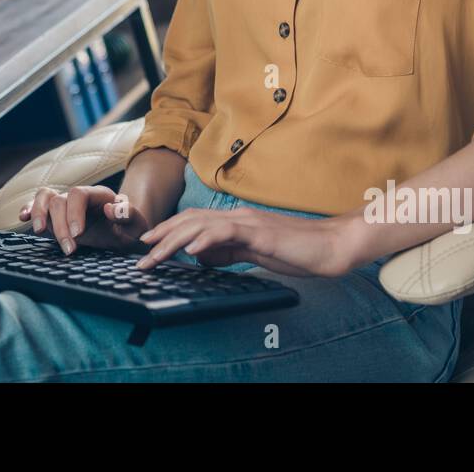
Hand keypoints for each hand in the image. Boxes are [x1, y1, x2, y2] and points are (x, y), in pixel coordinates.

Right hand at [20, 185, 153, 254]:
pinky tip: (23, 218)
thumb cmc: (131, 228)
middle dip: (60, 225)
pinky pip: (37, 205)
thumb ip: (128, 215)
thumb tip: (110, 209)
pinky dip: (29, 209)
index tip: (77, 234)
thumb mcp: (138, 225)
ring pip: (44, 197)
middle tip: (69, 250)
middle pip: (59, 200)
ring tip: (41, 232)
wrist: (124, 231)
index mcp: (98, 195)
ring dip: (39, 214)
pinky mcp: (56, 216)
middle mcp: (78, 197)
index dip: (74, 212)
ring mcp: (65, 205)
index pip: (78, 194)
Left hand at [135, 207, 364, 277]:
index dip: (169, 230)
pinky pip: (228, 233)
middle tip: (141, 250)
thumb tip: (202, 257)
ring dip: (175, 240)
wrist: (332, 245)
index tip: (149, 244)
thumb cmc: (298, 251)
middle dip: (163, 235)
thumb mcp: (256, 253)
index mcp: (237, 221)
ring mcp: (249, 222)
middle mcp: (238, 217)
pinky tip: (190, 252)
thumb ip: (229, 252)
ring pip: (202, 225)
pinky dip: (206, 241)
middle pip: (191, 220)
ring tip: (155, 254)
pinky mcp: (261, 233)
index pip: (195, 221)